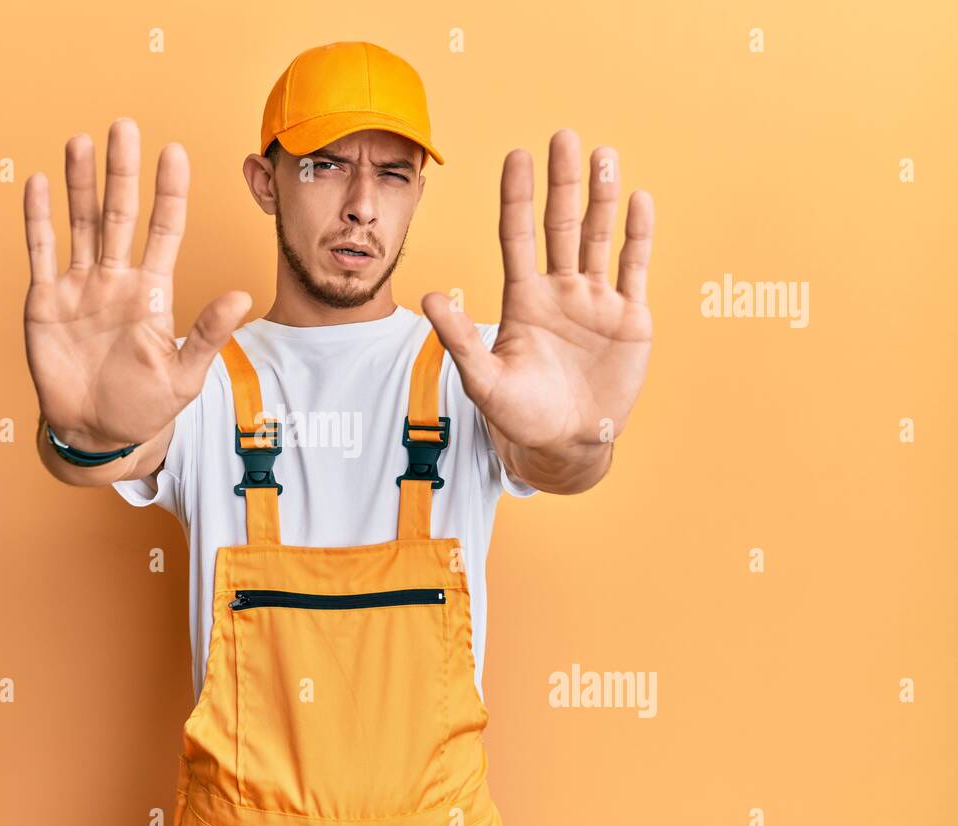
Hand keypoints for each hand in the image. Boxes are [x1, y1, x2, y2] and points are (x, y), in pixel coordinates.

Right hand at [22, 119, 250, 450]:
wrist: (96, 433)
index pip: (164, 231)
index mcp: (152, 293)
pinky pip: (42, 253)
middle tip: (124, 126)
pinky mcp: (46, 302)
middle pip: (121, 215)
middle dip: (122, 171)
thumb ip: (207, 334)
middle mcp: (116, 280)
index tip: (173, 152)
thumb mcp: (184, 376)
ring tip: (81, 142)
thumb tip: (242, 296)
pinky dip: (38, 220)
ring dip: (80, 184)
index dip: (168, 193)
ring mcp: (80, 287)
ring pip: (81, 224)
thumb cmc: (145, 406)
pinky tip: (39, 183)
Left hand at [423, 129, 652, 453]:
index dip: (517, 197)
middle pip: (560, 225)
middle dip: (562, 182)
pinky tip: (639, 200)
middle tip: (563, 135)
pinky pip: (634, 268)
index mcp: (523, 299)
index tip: (516, 156)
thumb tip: (431, 296)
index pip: (517, 236)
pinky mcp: (628, 318)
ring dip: (601, 197)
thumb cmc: (520, 415)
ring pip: (599, 238)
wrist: (567, 444)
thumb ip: (461, 338)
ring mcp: (595, 302)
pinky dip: (638, 235)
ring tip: (603, 154)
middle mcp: (559, 291)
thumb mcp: (484, 379)